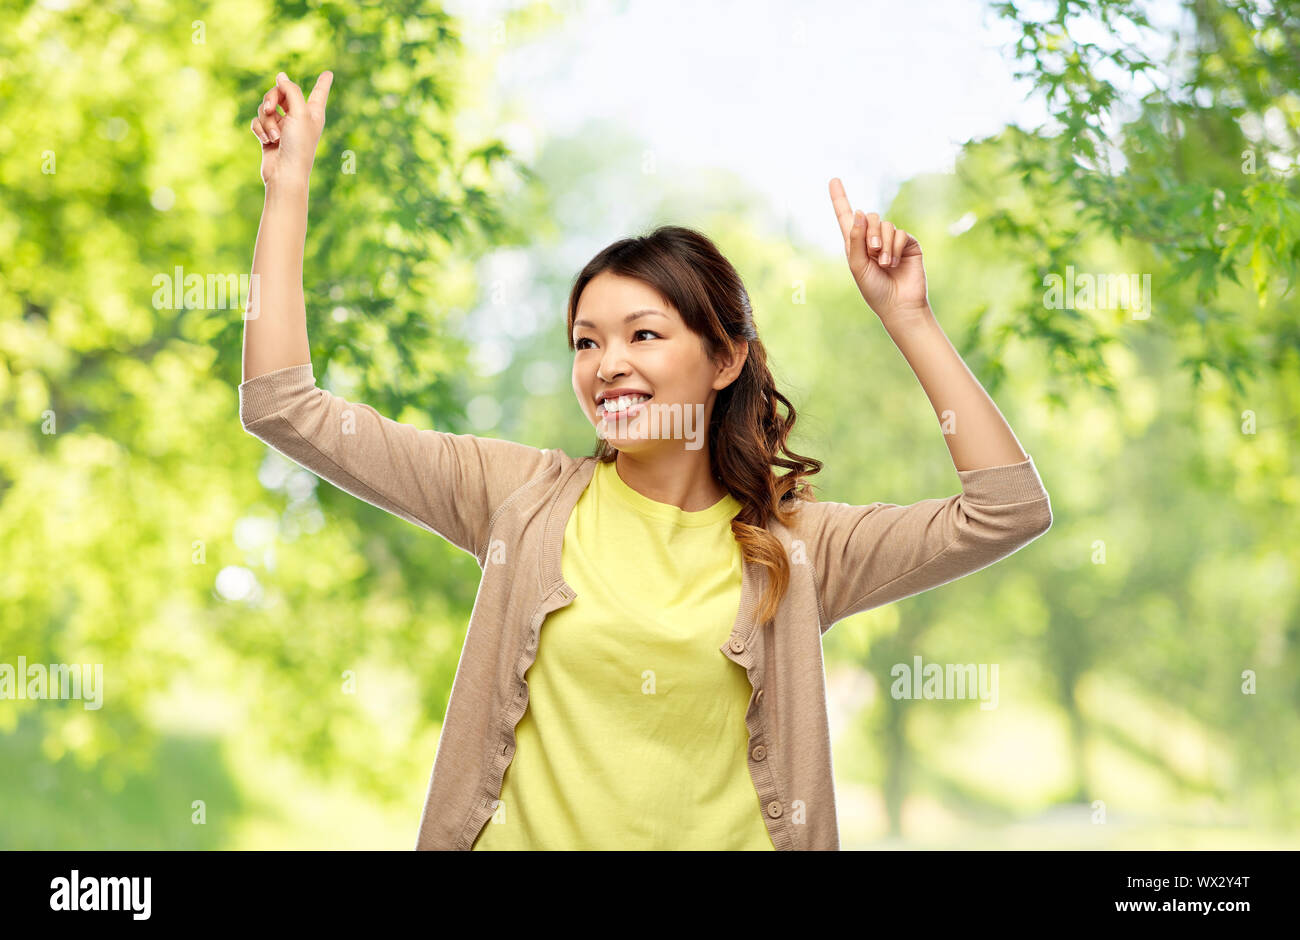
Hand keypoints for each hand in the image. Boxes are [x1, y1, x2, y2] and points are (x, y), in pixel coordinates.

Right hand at [250, 71, 333, 188]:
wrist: (284, 173)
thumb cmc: (298, 145)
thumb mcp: (299, 113)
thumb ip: (291, 90)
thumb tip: (281, 76)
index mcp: (313, 112)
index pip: (319, 93)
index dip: (323, 83)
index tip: (329, 73)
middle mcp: (299, 117)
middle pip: (280, 93)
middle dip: (271, 99)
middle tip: (270, 109)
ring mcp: (283, 126)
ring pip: (266, 108)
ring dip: (266, 120)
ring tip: (275, 136)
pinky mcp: (269, 134)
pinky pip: (258, 121)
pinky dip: (260, 129)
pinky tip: (267, 141)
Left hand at [829, 178, 930, 325]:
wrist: (898, 304)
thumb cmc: (874, 289)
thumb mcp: (857, 265)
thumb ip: (856, 239)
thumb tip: (860, 212)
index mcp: (855, 244)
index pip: (846, 216)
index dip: (839, 198)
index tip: (833, 180)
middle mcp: (873, 238)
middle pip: (871, 217)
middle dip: (870, 233)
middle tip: (873, 253)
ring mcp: (891, 240)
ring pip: (886, 225)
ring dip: (884, 245)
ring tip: (885, 264)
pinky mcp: (908, 244)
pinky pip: (901, 233)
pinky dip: (896, 247)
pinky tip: (896, 263)